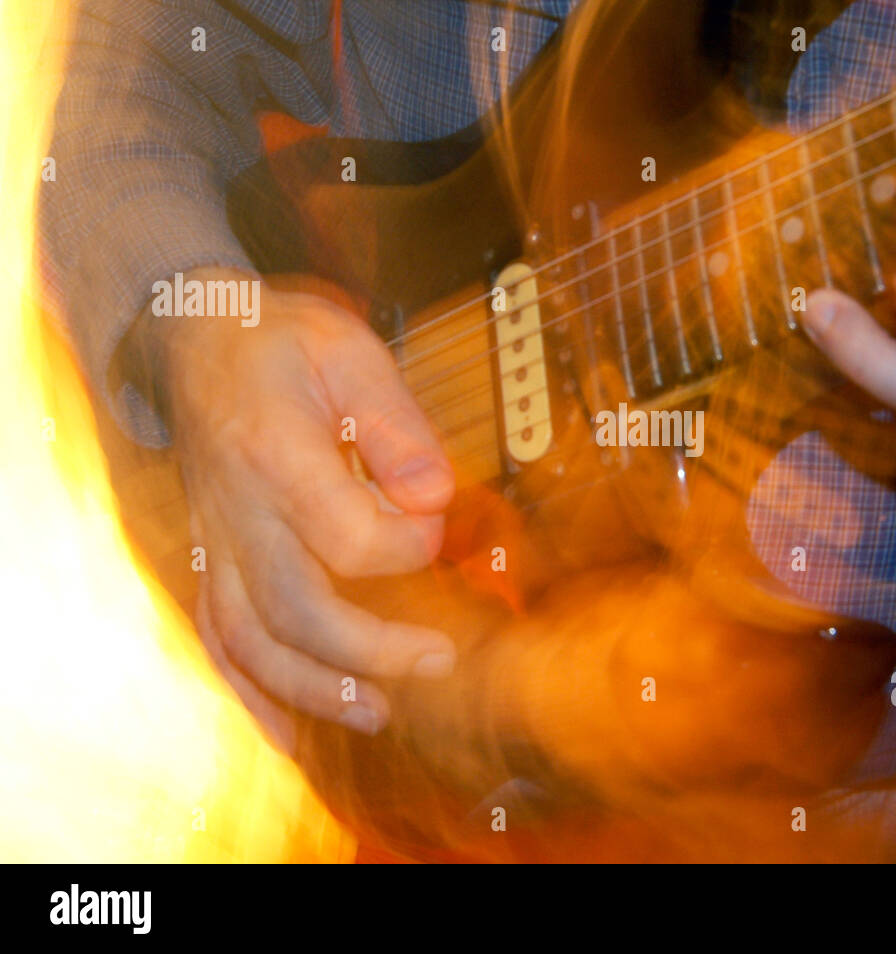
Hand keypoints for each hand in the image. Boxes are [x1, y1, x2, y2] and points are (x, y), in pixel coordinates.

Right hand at [152, 269, 456, 751]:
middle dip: (371, 649)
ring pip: (250, 640)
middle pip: (296, 609)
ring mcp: (215, 542)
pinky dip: (250, 692)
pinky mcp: (208, 560)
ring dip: (313, 689)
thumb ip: (398, 424)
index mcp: (277, 455)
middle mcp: (237, 511)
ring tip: (377, 713)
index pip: (349, 537)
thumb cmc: (278, 343)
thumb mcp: (348, 350)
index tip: (436, 522)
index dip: (407, 545)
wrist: (192, 339)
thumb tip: (436, 496)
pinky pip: (216, 639)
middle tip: (437, 659)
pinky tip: (289, 733)